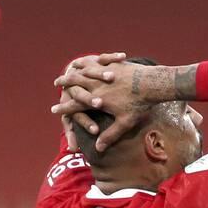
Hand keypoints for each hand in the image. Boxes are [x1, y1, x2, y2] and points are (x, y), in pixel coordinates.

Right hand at [53, 56, 172, 151]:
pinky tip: (87, 58)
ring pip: (85, 70)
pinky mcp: (113, 64)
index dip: (64, 107)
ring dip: (74, 69)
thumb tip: (98, 148)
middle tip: (56, 82)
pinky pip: (98, 60)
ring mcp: (105, 73)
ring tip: (68, 69)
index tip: (54, 109)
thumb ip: (110, 135)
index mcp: (98, 100)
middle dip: (65, 83)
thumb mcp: (125, 123)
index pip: (76, 105)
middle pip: (76, 83)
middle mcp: (98, 85)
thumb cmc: (140, 105)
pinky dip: (90, 60)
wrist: (153, 84)